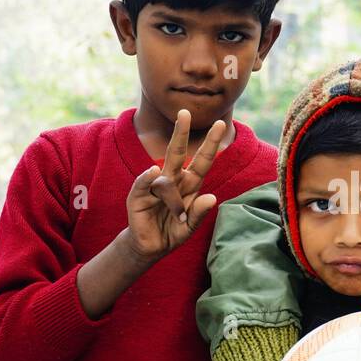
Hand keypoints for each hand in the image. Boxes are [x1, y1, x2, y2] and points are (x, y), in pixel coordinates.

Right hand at [124, 108, 225, 262]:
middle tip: (184, 112)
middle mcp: (172, 180)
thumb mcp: (190, 227)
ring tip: (179, 219)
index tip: (222, 124)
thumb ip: (199, 214)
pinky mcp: (138, 195)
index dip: (211, 144)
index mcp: (189, 185)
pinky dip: (148, 178)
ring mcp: (154, 186)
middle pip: (177, 152)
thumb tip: (211, 198)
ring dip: (174, 201)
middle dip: (181, 132)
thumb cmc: (173, 232)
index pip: (202, 161)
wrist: (150, 247)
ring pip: (165, 179)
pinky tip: (153, 173)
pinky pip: (144, 183)